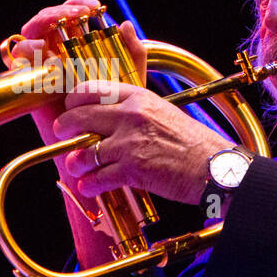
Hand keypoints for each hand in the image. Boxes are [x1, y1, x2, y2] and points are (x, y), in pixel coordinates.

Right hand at [1, 0, 146, 146]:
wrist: (96, 147)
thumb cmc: (112, 114)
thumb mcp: (130, 79)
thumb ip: (133, 53)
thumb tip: (126, 24)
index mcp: (78, 49)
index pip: (71, 17)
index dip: (78, 5)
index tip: (95, 7)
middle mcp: (57, 55)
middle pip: (47, 21)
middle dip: (60, 11)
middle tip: (79, 14)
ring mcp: (42, 69)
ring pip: (30, 35)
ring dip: (41, 23)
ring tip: (58, 25)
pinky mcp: (29, 84)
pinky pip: (17, 62)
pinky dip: (27, 50)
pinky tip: (42, 50)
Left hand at [54, 79, 234, 204]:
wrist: (213, 166)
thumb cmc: (190, 142)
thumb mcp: (162, 111)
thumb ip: (134, 107)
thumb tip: (109, 110)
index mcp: (139, 97)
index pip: (92, 89)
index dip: (75, 100)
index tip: (71, 108)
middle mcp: (131, 115)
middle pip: (80, 116)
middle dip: (65, 127)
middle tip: (63, 134)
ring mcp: (130, 143)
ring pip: (85, 150)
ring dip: (76, 161)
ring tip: (77, 166)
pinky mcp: (132, 169)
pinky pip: (98, 177)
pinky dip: (89, 184)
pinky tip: (88, 186)